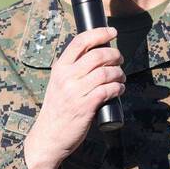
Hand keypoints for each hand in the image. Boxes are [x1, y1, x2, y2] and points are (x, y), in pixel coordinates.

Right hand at [24, 25, 124, 168]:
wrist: (48, 137)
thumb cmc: (57, 110)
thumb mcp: (58, 84)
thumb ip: (72, 70)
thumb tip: (97, 56)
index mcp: (59, 68)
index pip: (80, 41)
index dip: (99, 33)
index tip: (112, 32)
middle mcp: (66, 77)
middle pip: (98, 55)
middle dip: (115, 55)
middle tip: (120, 60)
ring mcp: (75, 92)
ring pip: (106, 72)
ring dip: (119, 73)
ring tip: (121, 78)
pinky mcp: (85, 106)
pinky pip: (108, 90)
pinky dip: (118, 88)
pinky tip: (119, 90)